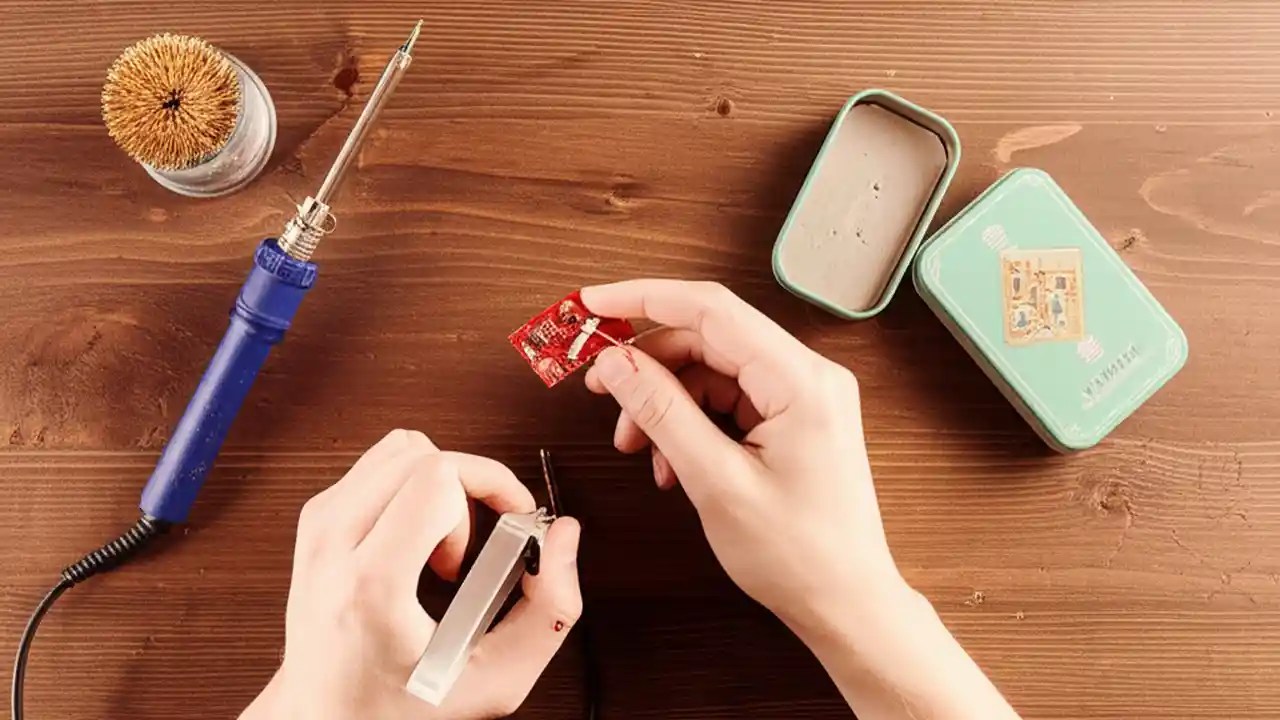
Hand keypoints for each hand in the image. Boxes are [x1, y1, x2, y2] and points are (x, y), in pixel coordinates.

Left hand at [240, 430, 581, 719]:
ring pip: (403, 448)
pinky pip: (381, 463)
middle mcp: (334, 545)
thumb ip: (549, 610)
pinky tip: (420, 535)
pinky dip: (415, 486)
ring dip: (443, 485)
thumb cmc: (400, 704)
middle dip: (473, 488)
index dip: (493, 482)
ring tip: (445, 545)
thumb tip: (563, 534)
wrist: (322, 714)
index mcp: (371, 586)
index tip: (513, 519)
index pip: (436, 477)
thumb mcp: (495, 680)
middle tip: (479, 546)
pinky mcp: (315, 515)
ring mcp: (318, 525)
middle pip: (424, 455)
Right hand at [581, 280, 1019, 719]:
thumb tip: (617, 363)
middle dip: (647, 363)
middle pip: (707, 338)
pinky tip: (667, 462)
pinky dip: (688, 422)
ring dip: (664, 401)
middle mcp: (807, 376)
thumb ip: (663, 412)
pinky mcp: (791, 420)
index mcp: (801, 381)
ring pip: (711, 371)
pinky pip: (726, 400)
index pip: (711, 310)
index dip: (644, 299)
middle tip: (598, 388)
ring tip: (635, 445)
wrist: (846, 605)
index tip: (591, 302)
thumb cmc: (800, 556)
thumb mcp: (716, 482)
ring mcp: (801, 397)